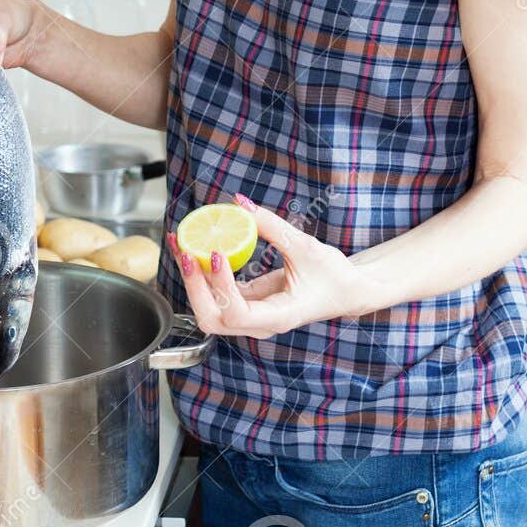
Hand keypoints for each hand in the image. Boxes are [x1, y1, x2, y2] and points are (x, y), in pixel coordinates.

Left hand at [167, 194, 373, 337]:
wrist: (346, 291)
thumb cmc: (333, 275)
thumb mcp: (305, 247)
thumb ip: (272, 226)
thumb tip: (240, 202)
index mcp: (278, 317)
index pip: (237, 312)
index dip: (220, 286)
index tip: (217, 253)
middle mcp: (260, 324)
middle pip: (212, 318)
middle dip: (194, 286)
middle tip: (186, 250)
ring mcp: (251, 317)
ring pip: (210, 308)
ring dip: (192, 279)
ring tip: (180, 243)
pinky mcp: (247, 303)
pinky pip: (218, 293)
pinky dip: (203, 273)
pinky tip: (192, 247)